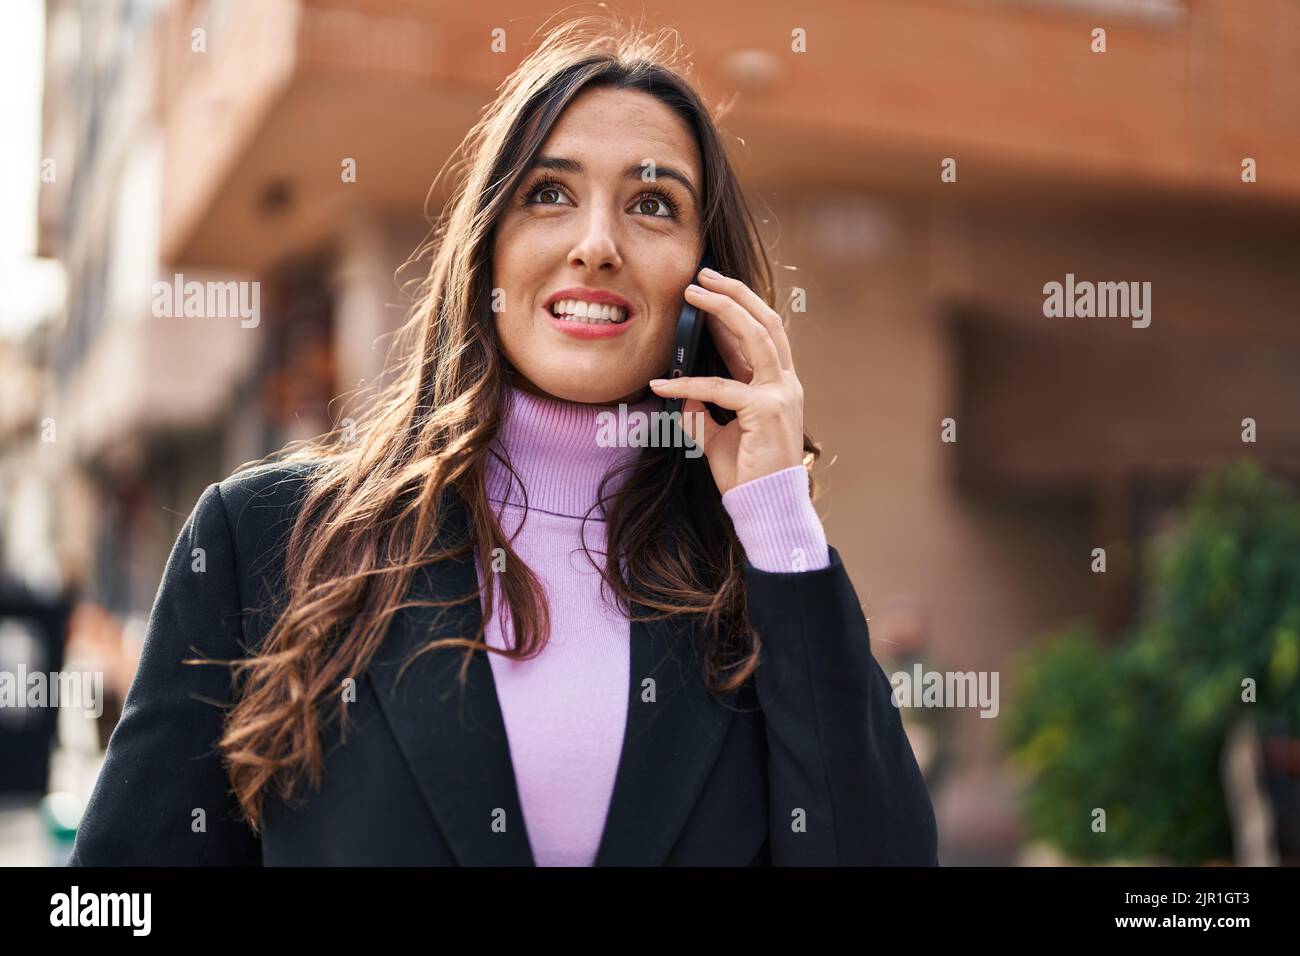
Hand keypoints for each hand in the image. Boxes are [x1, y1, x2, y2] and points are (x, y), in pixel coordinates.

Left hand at [649, 267, 805, 494]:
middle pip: (766, 322)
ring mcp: (781, 395)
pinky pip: (720, 388)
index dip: (732, 311)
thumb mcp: (717, 436)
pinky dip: (688, 383)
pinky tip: (662, 382)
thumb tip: (682, 390)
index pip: (758, 337)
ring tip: (695, 292)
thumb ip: (703, 410)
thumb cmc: (746, 475)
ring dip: (724, 308)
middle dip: (735, 293)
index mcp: (778, 387)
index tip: (706, 293)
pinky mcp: (766, 411)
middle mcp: (786, 385)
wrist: (765, 508)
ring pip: (757, 335)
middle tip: (704, 275)